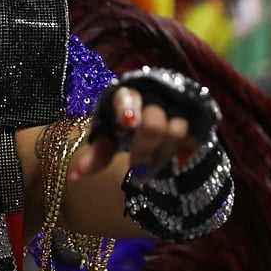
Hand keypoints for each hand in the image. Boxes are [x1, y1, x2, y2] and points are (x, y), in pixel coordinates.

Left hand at [70, 85, 197, 181]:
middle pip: (153, 124)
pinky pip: (194, 138)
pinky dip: (182, 152)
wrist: (158, 109)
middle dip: (144, 153)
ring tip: (150, 169)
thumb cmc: (124, 124)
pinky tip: (172, 158)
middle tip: (137, 173)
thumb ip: (96, 153)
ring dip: (162, 157)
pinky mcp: (196, 115)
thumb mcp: (108, 136)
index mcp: (125, 94)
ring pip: (176, 131)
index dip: (128, 109)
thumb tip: (73, 176)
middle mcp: (153, 94)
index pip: (127, 98)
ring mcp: (177, 102)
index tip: (127, 124)